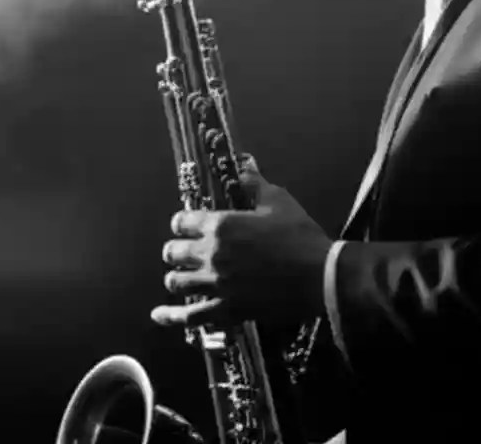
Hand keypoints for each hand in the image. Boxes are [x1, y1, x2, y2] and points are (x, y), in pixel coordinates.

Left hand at [151, 157, 331, 328]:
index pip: (182, 221)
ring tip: (179, 279)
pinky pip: (191, 316)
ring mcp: (217, 284)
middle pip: (173, 253)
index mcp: (221, 225)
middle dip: (175, 251)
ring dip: (175, 279)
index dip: (181, 223)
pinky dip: (172, 317)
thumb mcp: (278, 201)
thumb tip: (243, 163)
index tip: (185, 225)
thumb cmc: (300, 235)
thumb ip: (254, 183)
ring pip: (177, 283)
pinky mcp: (227, 310)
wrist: (321, 277)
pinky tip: (159, 316)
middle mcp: (211, 254)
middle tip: (181, 253)